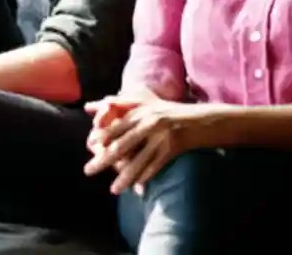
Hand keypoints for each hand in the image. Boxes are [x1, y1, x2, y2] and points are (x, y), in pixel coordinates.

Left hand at [83, 98, 209, 195]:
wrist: (201, 119)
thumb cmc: (170, 109)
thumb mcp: (147, 100)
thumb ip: (120, 102)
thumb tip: (93, 104)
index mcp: (142, 111)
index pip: (118, 125)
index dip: (104, 135)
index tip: (90, 144)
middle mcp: (150, 123)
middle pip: (123, 144)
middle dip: (104, 159)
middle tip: (89, 170)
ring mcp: (161, 136)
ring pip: (139, 160)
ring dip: (125, 177)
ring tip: (113, 190)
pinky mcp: (172, 148)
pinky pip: (155, 166)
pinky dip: (145, 178)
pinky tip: (136, 189)